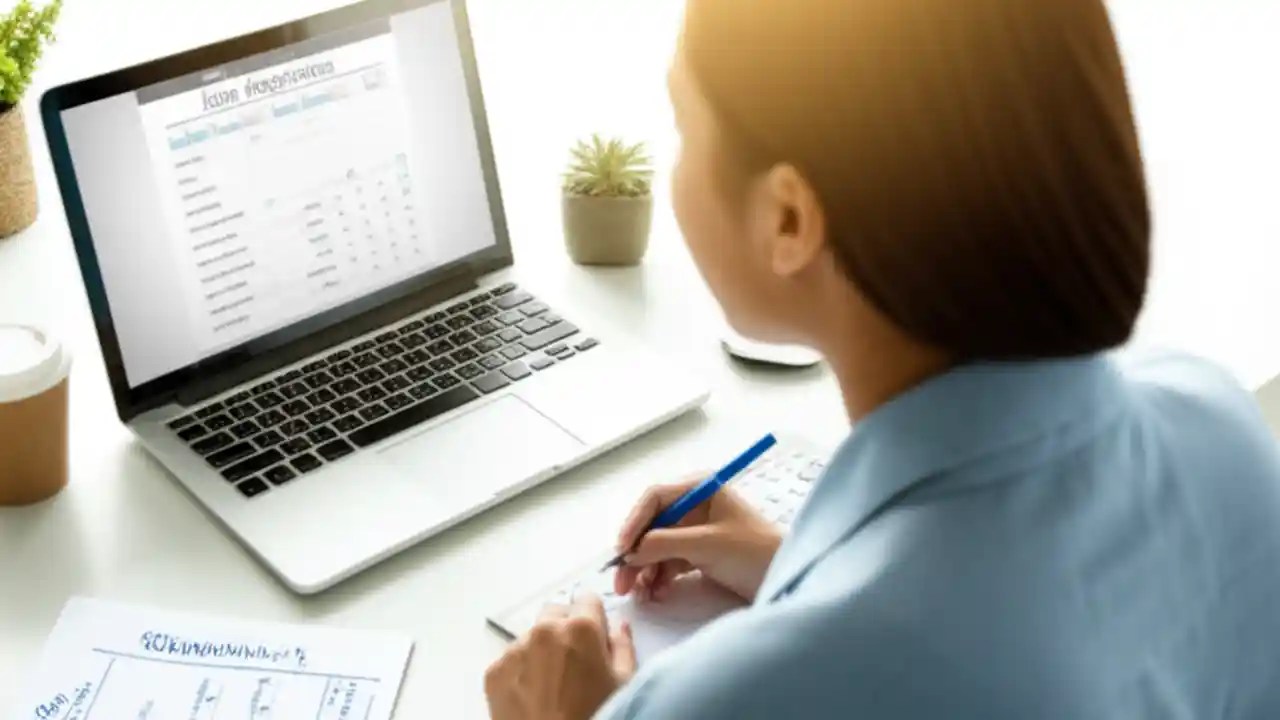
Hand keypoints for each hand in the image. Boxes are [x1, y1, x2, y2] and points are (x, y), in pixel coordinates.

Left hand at [485, 593, 635, 719]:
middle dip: (566, 628)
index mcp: (581, 628)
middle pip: (556, 612)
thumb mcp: (624, 685)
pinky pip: (511, 659)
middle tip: (573, 661)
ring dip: (542, 648)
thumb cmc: (597, 718)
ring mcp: (515, 650)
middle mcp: (544, 630)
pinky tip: (533, 695)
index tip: (595, 639)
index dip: (595, 619)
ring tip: (551, 683)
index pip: (588, 599)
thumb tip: (619, 625)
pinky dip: (521, 669)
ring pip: (531, 635)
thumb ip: (622, 647)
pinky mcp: (493, 672)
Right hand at [614, 475, 782, 602]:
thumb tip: (630, 552)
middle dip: (636, 554)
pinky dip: (660, 578)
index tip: (621, 550)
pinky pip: (670, 563)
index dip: (634, 523)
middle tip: (622, 583)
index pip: (655, 499)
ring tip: (640, 595)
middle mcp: (695, 506)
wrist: (787, 578)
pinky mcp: (701, 554)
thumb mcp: (707, 543)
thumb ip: (665, 543)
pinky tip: (656, 593)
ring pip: (658, 547)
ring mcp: (697, 531)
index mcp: (700, 488)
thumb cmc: (754, 551)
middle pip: (652, 525)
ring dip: (645, 570)